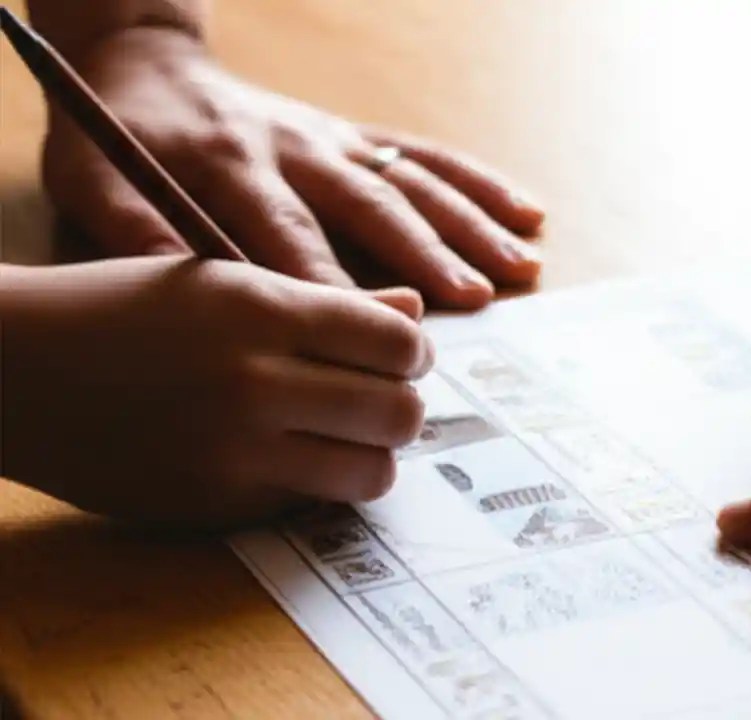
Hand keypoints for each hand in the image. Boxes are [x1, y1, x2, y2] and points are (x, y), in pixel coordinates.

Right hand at [2, 256, 432, 527]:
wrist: (10, 369)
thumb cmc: (118, 309)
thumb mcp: (220, 281)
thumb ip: (326, 303)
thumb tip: (414, 314)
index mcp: (261, 309)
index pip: (397, 343)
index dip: (413, 351)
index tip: (400, 354)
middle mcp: (255, 382)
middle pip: (399, 413)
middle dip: (404, 406)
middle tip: (381, 397)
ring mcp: (234, 452)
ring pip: (370, 473)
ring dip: (373, 455)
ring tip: (345, 435)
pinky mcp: (213, 504)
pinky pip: (308, 502)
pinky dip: (316, 482)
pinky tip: (287, 455)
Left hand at [42, 26, 544, 308]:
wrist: (144, 63)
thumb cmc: (118, 139)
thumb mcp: (90, 180)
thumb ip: (135, 230)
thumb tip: (183, 284)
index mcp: (228, 165)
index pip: (286, 233)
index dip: (332, 284)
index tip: (373, 330)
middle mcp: (294, 148)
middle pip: (368, 204)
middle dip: (423, 252)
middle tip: (471, 299)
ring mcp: (333, 139)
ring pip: (411, 180)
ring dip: (469, 223)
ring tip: (519, 268)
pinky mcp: (355, 134)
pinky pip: (426, 154)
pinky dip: (480, 182)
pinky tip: (528, 212)